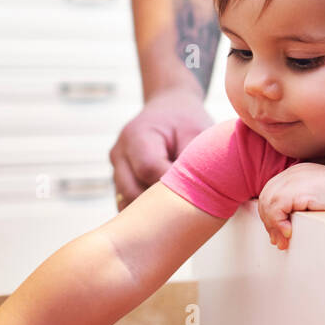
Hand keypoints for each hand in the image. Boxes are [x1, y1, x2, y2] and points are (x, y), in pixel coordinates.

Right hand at [109, 86, 214, 210]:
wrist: (168, 107)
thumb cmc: (186, 121)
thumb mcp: (197, 132)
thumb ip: (196, 161)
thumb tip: (208, 196)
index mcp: (137, 135)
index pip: (149, 169)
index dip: (171, 186)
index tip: (196, 196)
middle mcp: (119, 153)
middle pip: (132, 191)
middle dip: (160, 205)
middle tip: (189, 214)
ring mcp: (115, 168)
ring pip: (126, 202)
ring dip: (151, 212)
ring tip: (178, 218)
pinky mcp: (119, 180)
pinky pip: (127, 203)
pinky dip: (145, 213)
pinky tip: (166, 217)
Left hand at [257, 163, 324, 248]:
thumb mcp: (317, 199)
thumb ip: (300, 206)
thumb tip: (285, 226)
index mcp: (297, 173)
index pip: (272, 192)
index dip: (271, 214)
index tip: (276, 232)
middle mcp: (293, 172)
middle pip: (266, 197)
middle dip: (269, 222)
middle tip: (277, 241)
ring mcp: (294, 178)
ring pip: (268, 203)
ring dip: (273, 225)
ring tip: (283, 240)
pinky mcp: (297, 188)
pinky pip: (276, 207)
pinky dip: (278, 222)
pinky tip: (289, 232)